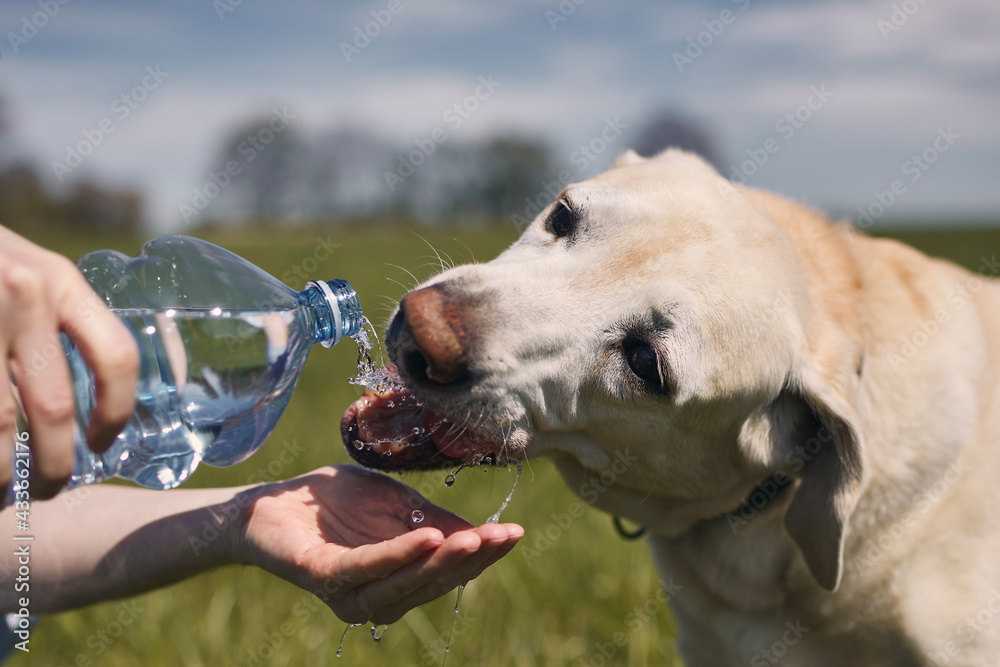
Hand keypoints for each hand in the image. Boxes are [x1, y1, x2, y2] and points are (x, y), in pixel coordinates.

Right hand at [0, 227, 138, 497]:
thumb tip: (76, 401)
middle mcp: (24, 296)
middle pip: (54, 407)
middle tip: (50, 488)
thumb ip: (52, 317)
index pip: (114, 356)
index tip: (103, 443)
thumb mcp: (21, 268)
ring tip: (1, 492)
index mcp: (58, 281)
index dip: (115, 411)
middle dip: (54, 463)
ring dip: (0, 472)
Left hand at [232, 464, 522, 623]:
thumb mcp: (396, 506)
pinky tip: (427, 537)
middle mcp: (378, 597)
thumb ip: (432, 521)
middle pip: (433, 582)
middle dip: (472, 558)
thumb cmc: (337, 504)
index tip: (516, 531)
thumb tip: (479, 534)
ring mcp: (350, 591)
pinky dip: (399, 554)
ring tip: (473, 538)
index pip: (449, 572)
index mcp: (399, 580)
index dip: (483, 554)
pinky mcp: (324, 576)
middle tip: (503, 534)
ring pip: (405, 582)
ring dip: (442, 561)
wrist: (275, 500)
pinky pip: (366, 568)